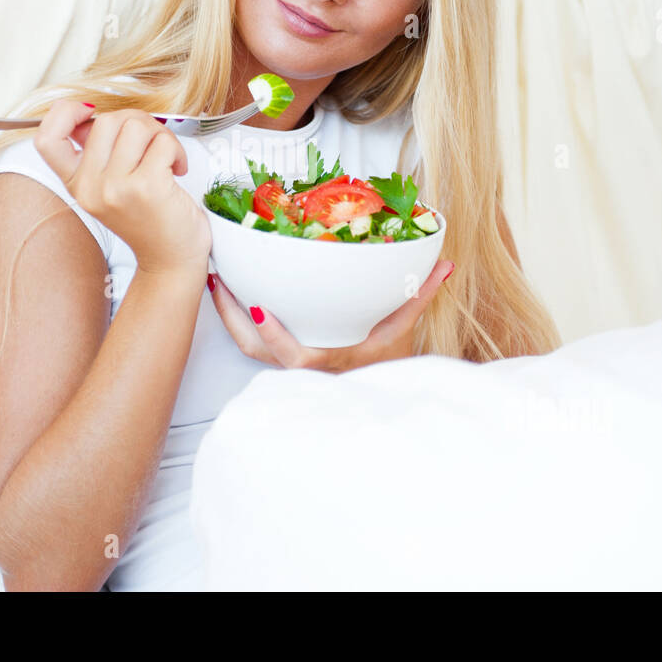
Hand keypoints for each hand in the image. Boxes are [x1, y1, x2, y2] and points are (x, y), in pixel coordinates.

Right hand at [33, 101, 210, 274]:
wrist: (169, 260)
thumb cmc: (148, 220)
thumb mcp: (108, 189)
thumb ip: (97, 153)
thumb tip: (91, 115)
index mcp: (77, 183)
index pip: (46, 139)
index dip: (63, 112)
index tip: (87, 111)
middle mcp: (91, 187)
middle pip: (106, 120)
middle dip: (137, 122)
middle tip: (152, 143)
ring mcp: (116, 187)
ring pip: (136, 125)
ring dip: (160, 135)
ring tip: (166, 158)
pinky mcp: (146, 186)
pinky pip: (162, 142)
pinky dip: (176, 150)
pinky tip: (176, 168)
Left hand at [206, 259, 454, 372]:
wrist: (375, 396)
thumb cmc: (386, 363)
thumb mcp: (404, 329)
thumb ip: (420, 297)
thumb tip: (445, 265)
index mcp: (332, 362)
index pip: (297, 357)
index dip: (275, 337)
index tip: (259, 307)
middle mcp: (305, 368)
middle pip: (256, 350)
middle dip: (233, 318)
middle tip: (220, 281)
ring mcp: (288, 367)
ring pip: (247, 347)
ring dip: (228, 315)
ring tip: (217, 280)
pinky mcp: (279, 360)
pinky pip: (250, 342)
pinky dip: (236, 319)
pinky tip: (228, 291)